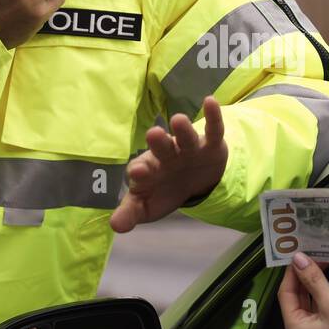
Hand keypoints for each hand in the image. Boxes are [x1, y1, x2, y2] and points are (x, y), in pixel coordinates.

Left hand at [109, 96, 228, 233]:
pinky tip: (210, 101)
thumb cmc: (164, 190)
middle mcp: (167, 155)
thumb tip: (115, 227)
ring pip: (185, 137)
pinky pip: (213, 130)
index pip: (142, 169)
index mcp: (150, 170)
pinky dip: (213, 117)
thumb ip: (131, 213)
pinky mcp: (210, 146)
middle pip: (162, 148)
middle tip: (153, 134)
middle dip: (158, 143)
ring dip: (182, 129)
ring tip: (178, 120)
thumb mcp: (148, 206)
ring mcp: (188, 149)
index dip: (140, 171)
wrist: (194, 183)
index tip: (137, 172)